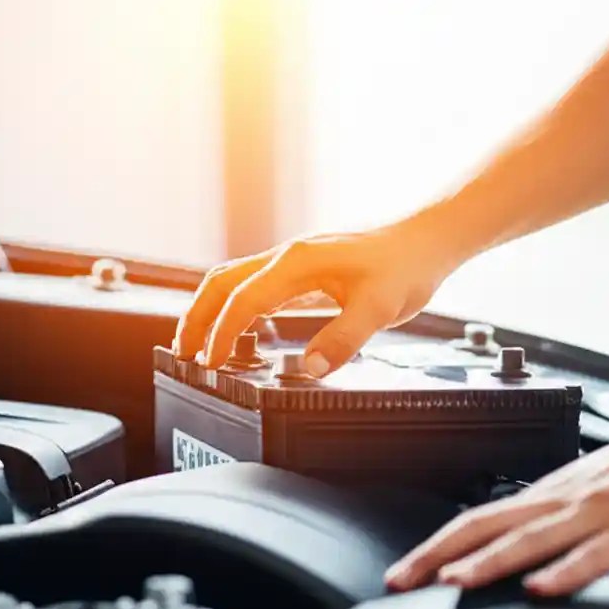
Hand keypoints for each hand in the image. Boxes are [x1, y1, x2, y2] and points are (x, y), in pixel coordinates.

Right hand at [173, 221, 461, 375]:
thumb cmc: (406, 265)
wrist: (427, 240)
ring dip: (209, 310)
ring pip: (231, 281)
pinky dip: (232, 307)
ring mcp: (291, 261)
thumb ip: (343, 339)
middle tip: (182, 353)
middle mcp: (286, 257)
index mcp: (297, 261)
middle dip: (196, 318)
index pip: (242, 299)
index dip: (221, 333)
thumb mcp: (380, 308)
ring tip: (196, 343)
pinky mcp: (300, 270)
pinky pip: (252, 285)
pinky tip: (236, 328)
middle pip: (220, 283)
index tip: (211, 363)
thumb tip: (309, 368)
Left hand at [385, 414, 608, 595]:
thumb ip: (554, 519)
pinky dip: (561, 571)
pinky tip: (538, 587)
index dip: (434, 544)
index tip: (404, 569)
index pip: (476, 518)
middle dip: (436, 556)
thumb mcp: (589, 493)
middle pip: (484, 526)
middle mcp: (561, 501)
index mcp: (549, 493)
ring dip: (485, 561)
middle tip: (399, 580)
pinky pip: (591, 554)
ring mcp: (594, 515)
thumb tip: (519, 548)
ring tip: (451, 581)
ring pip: (527, 539)